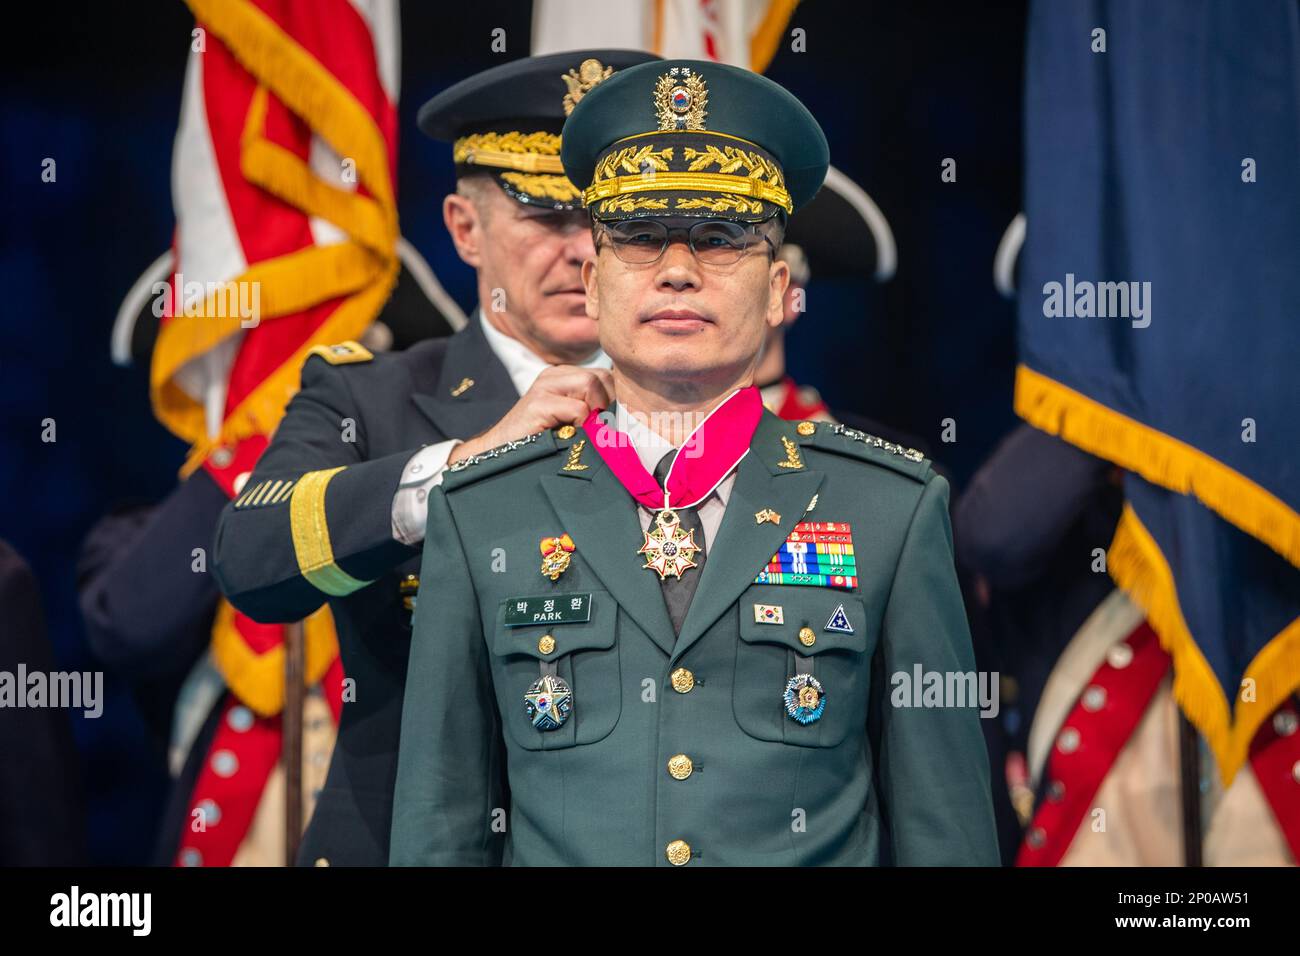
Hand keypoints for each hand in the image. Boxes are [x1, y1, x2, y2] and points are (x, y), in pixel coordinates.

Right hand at [448, 366, 613, 463]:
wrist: (499, 453)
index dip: (613, 399)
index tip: (610, 422)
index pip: (606, 375)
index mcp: (563, 375)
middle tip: (597, 428)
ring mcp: (544, 387)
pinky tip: (567, 436)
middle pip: (602, 376)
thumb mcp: (571, 419)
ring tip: (582, 431)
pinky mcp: (538, 403)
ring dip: (594, 412)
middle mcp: (553, 375)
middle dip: (607, 404)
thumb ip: (593, 408)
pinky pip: (578, 408)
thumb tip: (627, 412)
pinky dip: (581, 425)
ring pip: (591, 384)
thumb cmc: (541, 441)